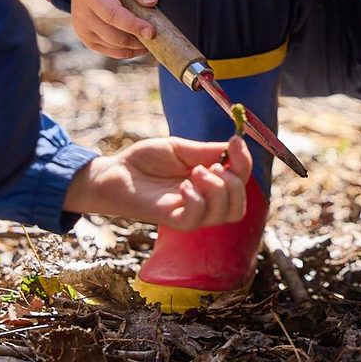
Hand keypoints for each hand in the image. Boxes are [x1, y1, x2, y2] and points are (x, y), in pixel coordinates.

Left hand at [63, 136, 253, 230]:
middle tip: (211, 166)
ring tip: (194, 172)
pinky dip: (196, 199)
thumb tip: (235, 146)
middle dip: (235, 182)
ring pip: (225, 214)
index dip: (245, 162)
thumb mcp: (181, 148)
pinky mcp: (173, 220)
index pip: (241, 181)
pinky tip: (182, 187)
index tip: (235, 141)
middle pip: (239, 206)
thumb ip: (207, 151)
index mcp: (209, 182)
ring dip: (217, 189)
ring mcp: (190, 213)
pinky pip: (197, 218)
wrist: (115, 171)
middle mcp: (204, 201)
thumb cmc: (145, 161)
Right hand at [69, 0, 155, 58]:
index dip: (132, 25)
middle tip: (158, 33)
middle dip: (137, 38)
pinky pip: (112, 52)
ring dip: (135, 45)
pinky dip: (129, 50)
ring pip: (114, 46)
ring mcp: (83, 30)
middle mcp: (81, 15)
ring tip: (150, 34)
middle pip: (113, 35)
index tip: (152, 31)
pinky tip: (141, 42)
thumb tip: (151, 2)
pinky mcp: (88, 40)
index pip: (112, 15)